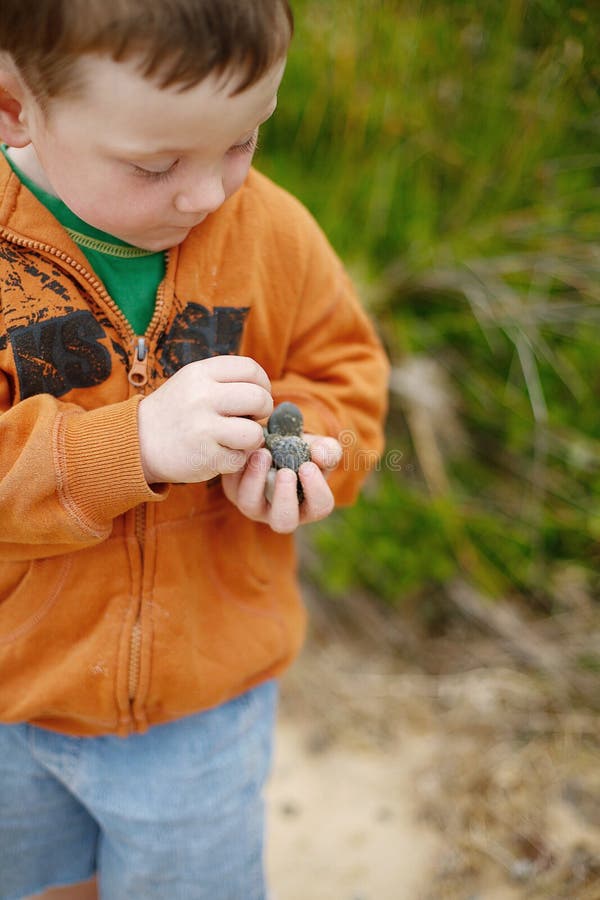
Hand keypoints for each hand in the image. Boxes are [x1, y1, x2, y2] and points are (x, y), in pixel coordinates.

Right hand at [137, 356, 272, 482]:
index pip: (251, 369)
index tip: (257, 395)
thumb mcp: (192, 382)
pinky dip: (236, 459)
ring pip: (254, 433)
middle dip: (263, 411)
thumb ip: (225, 379)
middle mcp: (202, 397)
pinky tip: (221, 453)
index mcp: (200, 373)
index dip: (262, 384)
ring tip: (237, 438)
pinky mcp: (205, 456)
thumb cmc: (175, 411)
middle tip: (251, 418)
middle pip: (259, 399)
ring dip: (252, 439)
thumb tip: (265, 389)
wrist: (137, 442)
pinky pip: (240, 458)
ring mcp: (203, 428)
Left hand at [221, 434, 341, 532]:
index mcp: (308, 505)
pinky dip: (239, 467)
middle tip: (286, 472)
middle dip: (284, 498)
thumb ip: (328, 451)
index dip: (315, 490)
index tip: (308, 466)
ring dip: (256, 480)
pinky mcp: (234, 491)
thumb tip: (319, 455)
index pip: (319, 507)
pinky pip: (232, 486)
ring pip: (251, 505)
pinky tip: (248, 449)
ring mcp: (255, 505)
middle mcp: (280, 513)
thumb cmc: (302, 452)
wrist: (274, 443)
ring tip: (263, 454)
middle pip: (284, 522)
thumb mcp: (319, 448)